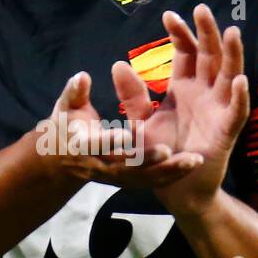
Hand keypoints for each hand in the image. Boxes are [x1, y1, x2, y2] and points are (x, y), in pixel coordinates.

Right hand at [32, 68, 204, 189]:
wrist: (63, 160)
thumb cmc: (67, 126)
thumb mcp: (66, 107)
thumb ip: (75, 92)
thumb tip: (82, 76)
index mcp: (84, 145)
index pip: (97, 144)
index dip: (109, 140)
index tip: (125, 135)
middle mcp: (102, 165)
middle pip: (125, 166)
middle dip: (147, 160)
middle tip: (169, 152)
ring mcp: (116, 176)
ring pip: (143, 178)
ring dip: (168, 172)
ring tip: (194, 161)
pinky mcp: (128, 181)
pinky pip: (152, 181)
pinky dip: (172, 175)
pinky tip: (193, 165)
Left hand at [110, 3, 249, 217]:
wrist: (178, 188)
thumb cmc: (163, 152)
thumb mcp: (141, 122)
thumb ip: (133, 96)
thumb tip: (118, 65)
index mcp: (184, 88)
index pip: (186, 52)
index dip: (180, 33)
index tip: (168, 15)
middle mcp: (204, 94)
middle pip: (210, 56)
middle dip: (207, 33)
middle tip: (201, 8)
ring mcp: (219, 110)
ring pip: (229, 76)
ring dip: (232, 55)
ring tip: (231, 32)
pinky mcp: (227, 131)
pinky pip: (237, 111)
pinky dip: (240, 96)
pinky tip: (239, 80)